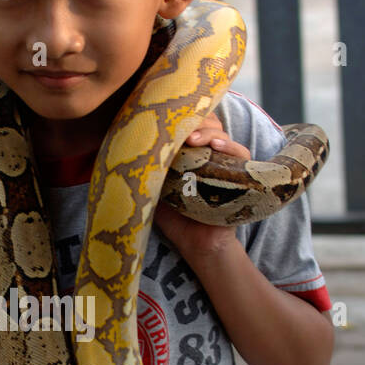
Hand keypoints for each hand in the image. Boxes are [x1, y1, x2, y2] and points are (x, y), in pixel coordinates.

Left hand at [154, 113, 250, 266]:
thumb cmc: (176, 220)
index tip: (167, 121)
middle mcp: (209, 156)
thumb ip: (146, 174)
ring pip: (223, 135)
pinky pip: (242, 156)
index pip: (190, 124)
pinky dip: (231, 147)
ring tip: (194, 138)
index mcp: (190, 155)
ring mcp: (225, 165)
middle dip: (196, 121)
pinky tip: (217, 145)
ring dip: (210, 132)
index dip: (183, 118)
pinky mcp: (241, 177)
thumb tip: (123, 155)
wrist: (197, 246)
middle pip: (208, 124)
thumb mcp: (156, 191)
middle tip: (181, 131)